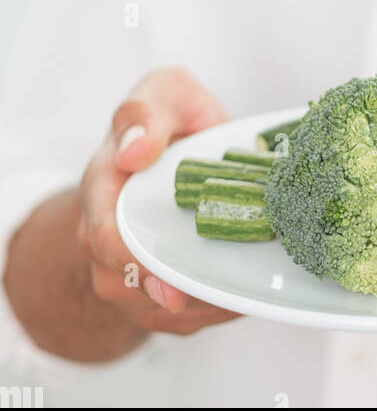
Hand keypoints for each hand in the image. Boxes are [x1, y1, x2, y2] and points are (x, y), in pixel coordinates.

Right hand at [78, 65, 242, 334]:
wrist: (170, 147)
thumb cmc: (170, 117)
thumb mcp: (162, 93)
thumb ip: (144, 113)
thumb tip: (134, 150)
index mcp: (103, 187)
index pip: (103, 236)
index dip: (131, 261)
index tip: (167, 276)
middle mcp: (106, 233)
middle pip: (124, 283)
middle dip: (168, 295)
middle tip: (215, 297)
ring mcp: (128, 264)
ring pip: (152, 308)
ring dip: (194, 308)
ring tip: (237, 296)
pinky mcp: (156, 285)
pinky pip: (176, 316)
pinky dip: (208, 312)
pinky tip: (239, 298)